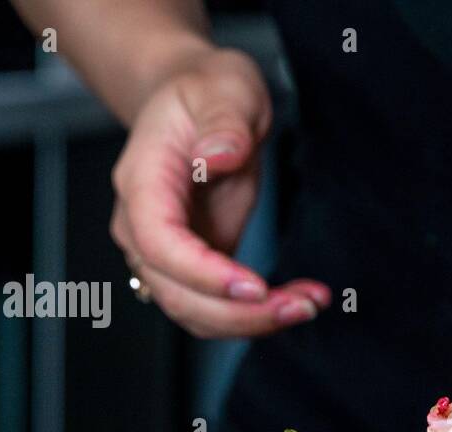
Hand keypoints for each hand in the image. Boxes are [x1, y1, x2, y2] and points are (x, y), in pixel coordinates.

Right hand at [109, 47, 329, 337]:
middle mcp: (142, 227)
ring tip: (309, 304)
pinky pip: (218, 308)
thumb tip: (216, 158)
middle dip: (240, 313)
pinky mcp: (195, 268)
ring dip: (253, 322)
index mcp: (142, 182)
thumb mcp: (225, 89)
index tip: (254, 286)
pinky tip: (299, 300)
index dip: (203, 274)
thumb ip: (224, 122)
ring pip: (197, 313)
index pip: (159, 244)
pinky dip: (257, 315)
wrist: (198, 105)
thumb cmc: (205, 94)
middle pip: (177, 294)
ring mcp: (165, 254)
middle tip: (301, 306)